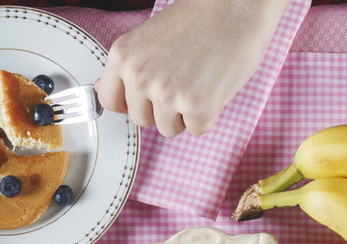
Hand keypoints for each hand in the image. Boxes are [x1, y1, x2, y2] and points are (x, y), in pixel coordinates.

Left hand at [94, 0, 290, 136]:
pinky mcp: (197, 106)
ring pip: (168, 128)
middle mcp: (139, 76)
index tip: (149, 96)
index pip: (110, 101)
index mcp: (122, 57)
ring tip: (200, 79)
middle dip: (163, 107)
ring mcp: (166, 94)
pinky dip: (209, 114)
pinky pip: (197, 129)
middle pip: (142, 119)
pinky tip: (215, 85)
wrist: (240, 4)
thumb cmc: (202, 17)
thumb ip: (130, 67)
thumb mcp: (149, 38)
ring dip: (185, 113)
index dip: (133, 102)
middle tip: (186, 77)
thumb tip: (105, 92)